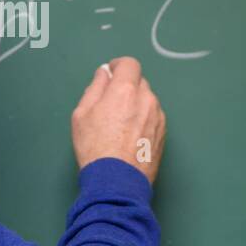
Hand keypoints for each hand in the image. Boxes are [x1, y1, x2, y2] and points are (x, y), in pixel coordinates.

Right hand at [70, 56, 166, 184]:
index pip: (129, 64)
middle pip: (138, 82)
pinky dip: (143, 119)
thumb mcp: (82, 114)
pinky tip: (130, 136)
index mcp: (125, 90)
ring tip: (120, 125)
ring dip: (136, 104)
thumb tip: (103, 74)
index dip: (118, 66)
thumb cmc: (95, 147)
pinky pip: (153, 117)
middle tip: (110, 104)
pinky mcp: (163, 133)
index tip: (110, 75)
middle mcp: (146, 99)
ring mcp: (158, 117)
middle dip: (125, 87)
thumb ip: (95, 88)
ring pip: (147, 100)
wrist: (117, 181)